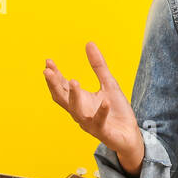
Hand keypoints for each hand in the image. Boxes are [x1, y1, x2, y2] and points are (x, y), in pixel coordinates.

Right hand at [44, 44, 143, 171]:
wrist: (129, 134)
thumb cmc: (116, 111)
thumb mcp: (108, 83)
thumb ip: (98, 66)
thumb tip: (89, 43)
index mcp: (79, 100)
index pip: (62, 87)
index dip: (54, 75)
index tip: (48, 62)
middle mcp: (80, 112)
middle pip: (62, 98)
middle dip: (54, 85)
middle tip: (47, 71)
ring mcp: (89, 123)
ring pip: (77, 111)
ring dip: (74, 96)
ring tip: (74, 81)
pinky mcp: (103, 132)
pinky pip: (99, 122)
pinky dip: (101, 112)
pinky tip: (105, 101)